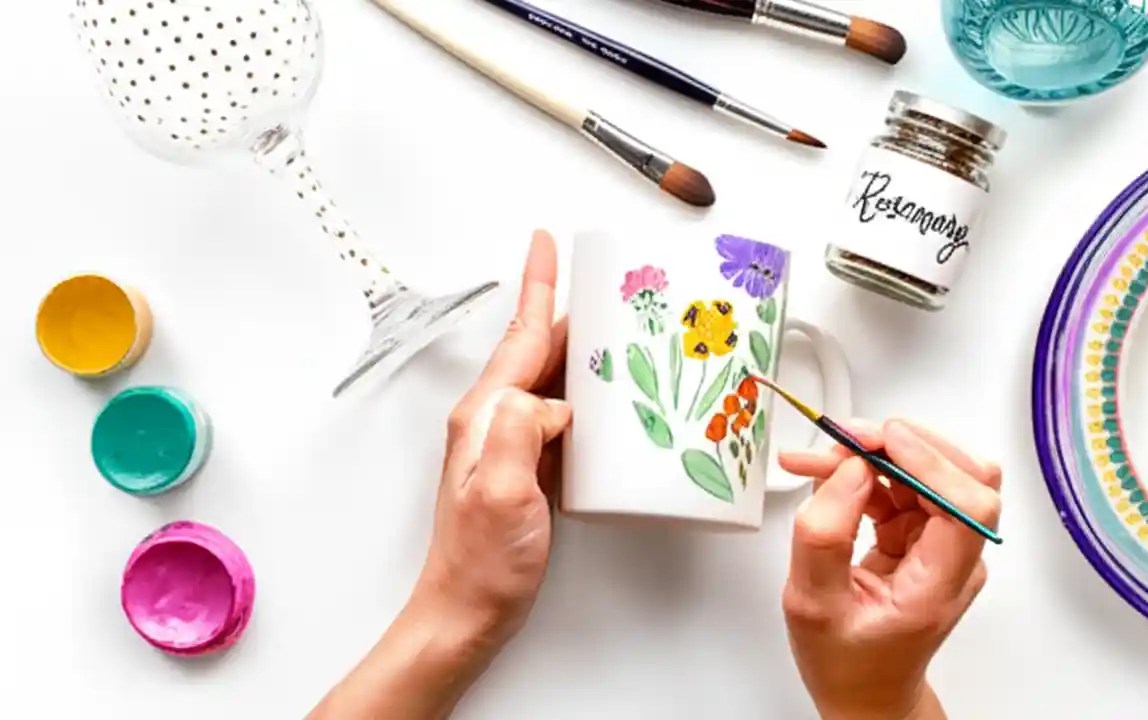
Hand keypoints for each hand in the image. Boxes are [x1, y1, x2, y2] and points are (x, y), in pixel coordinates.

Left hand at [309, 231, 568, 719]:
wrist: (467, 611)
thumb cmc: (479, 561)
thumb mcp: (502, 492)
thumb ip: (521, 434)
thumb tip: (553, 399)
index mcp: (487, 415)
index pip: (521, 337)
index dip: (537, 287)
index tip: (545, 241)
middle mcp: (496, 421)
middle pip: (538, 348)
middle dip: (567, 307)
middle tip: (602, 278)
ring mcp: (512, 444)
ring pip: (552, 378)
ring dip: (581, 348)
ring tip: (616, 325)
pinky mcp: (529, 468)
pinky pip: (562, 415)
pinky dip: (586, 394)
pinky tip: (608, 399)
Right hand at [779, 420, 1001, 719]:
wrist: (861, 688)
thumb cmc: (844, 662)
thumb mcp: (811, 604)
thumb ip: (825, 535)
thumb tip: (849, 469)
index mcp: (939, 585)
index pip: (969, 506)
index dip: (932, 462)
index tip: (882, 441)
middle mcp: (955, 558)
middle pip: (963, 475)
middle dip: (902, 444)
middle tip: (845, 438)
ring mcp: (942, 543)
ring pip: (929, 470)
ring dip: (876, 452)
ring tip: (820, 456)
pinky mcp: (922, 533)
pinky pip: (902, 483)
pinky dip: (864, 469)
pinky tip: (826, 473)